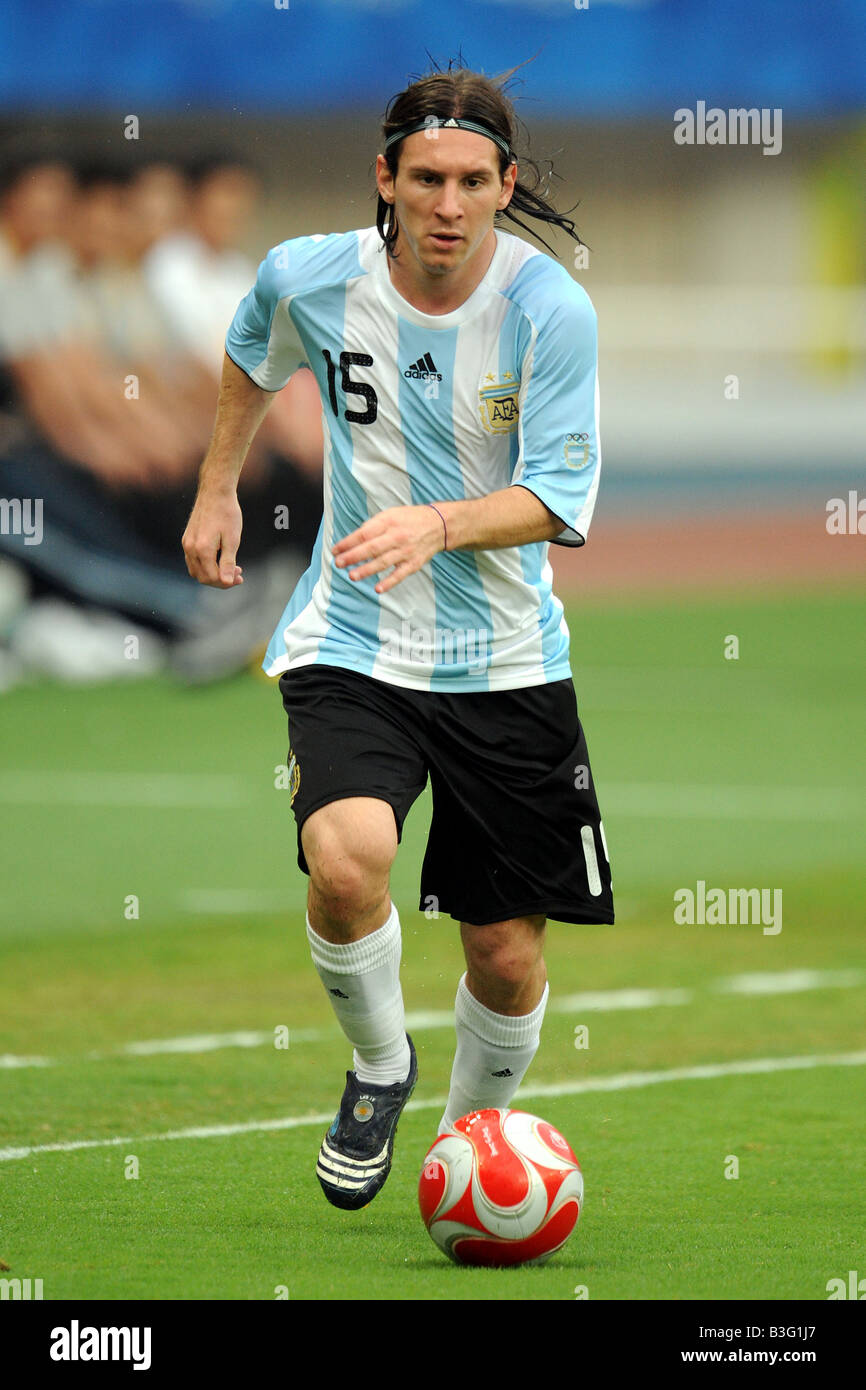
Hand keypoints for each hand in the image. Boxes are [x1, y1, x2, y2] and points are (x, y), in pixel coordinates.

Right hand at [182, 487, 243, 587]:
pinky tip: (219, 559)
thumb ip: (228, 562)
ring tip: (230, 567)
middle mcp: (190, 548)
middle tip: (238, 573)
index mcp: (202, 549)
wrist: (215, 492)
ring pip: (196, 570)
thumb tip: (226, 582)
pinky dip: (205, 565)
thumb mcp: (233, 539)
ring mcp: (186, 543)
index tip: (240, 576)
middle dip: (220, 580)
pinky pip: (193, 561)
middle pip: (202, 577)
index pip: (212, 577)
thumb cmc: (227, 513)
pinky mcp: (187, 539)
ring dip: (212, 573)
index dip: (226, 582)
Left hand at [332, 504, 446, 593]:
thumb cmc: (410, 519)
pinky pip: (400, 574)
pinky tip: (378, 589)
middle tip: (338, 564)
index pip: (364, 534)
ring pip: (383, 562)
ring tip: (352, 576)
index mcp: (388, 522)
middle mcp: (397, 536)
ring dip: (366, 570)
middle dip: (353, 557)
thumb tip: (354, 539)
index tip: (335, 550)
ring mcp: (406, 551)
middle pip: (371, 548)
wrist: (440, 525)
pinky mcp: (414, 563)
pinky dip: (390, 582)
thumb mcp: (391, 514)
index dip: (348, 543)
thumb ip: (373, 526)